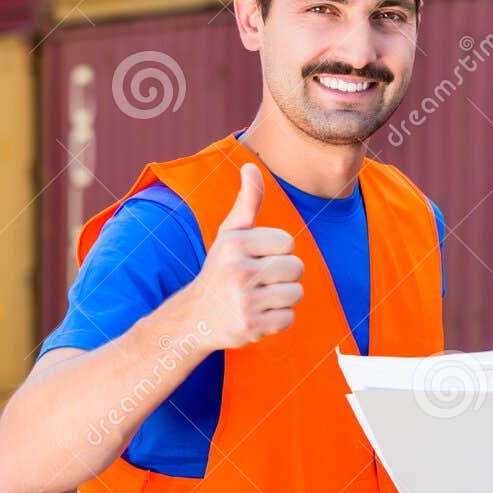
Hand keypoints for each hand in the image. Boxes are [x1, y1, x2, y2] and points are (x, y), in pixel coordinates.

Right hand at [186, 163, 304, 348]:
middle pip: (296, 268)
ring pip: (296, 294)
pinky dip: (277, 319)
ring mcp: (243, 301)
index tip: (256, 259)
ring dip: (282, 298)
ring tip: (258, 297)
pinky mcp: (250, 327)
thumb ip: (247, 201)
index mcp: (234, 243)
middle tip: (258, 281)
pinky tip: (256, 315)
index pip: (288, 243)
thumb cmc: (221, 269)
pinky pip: (288, 318)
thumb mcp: (230, 234)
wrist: (196, 318)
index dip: (278, 252)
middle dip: (283, 275)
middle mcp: (237, 271)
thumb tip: (251, 165)